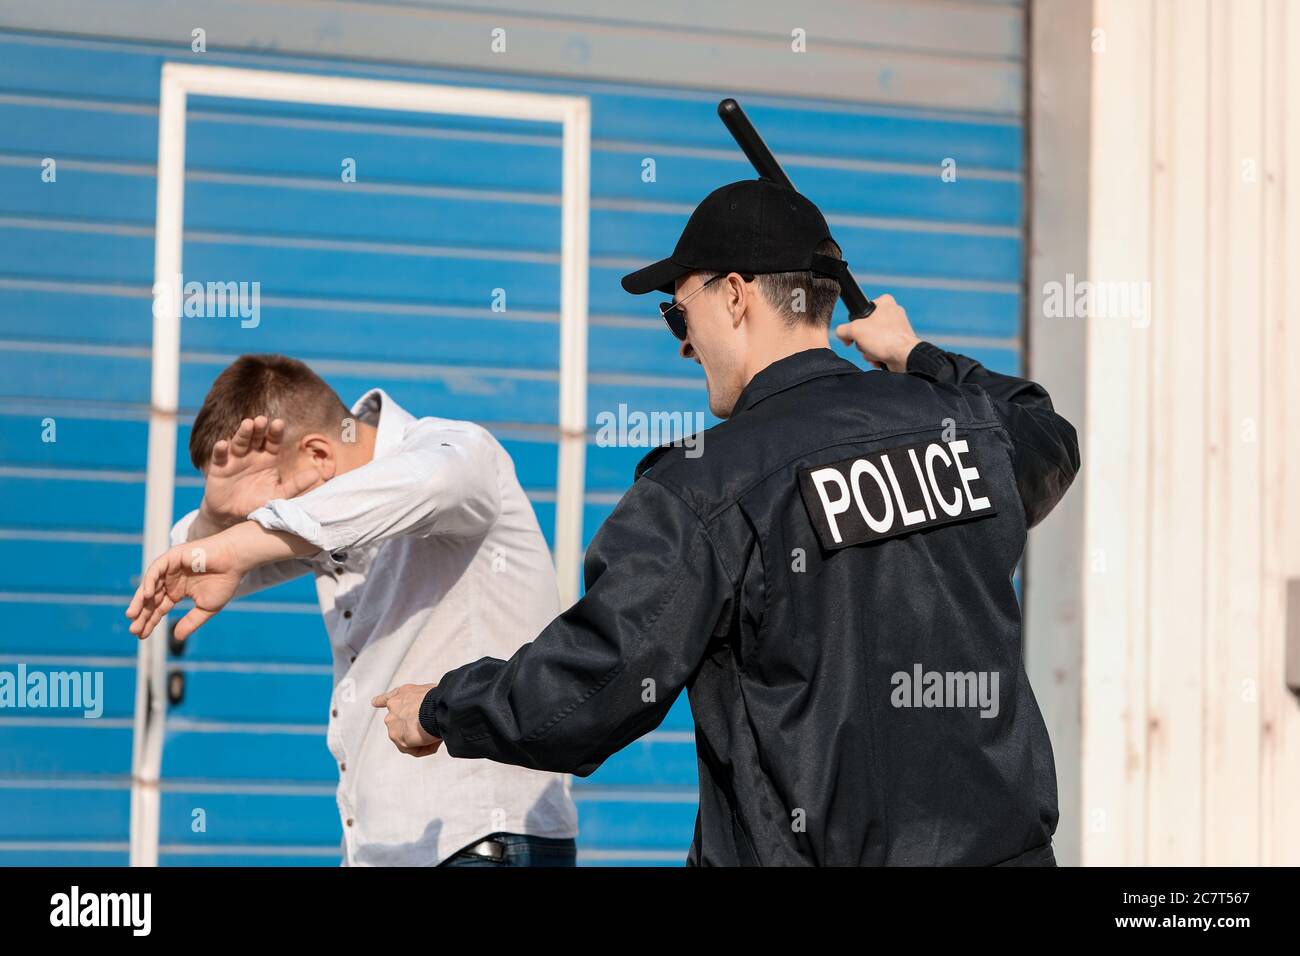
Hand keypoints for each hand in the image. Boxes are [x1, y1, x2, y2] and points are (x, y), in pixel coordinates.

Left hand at [126, 531, 243, 640]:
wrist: (235, 560)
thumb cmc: (224, 581)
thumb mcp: (206, 608)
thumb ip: (191, 622)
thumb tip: (176, 638)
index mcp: (178, 591)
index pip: (159, 608)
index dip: (150, 622)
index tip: (141, 636)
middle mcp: (170, 580)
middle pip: (151, 599)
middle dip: (142, 614)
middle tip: (133, 630)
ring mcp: (169, 568)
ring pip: (149, 585)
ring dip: (140, 600)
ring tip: (132, 616)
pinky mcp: (172, 557)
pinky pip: (156, 570)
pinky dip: (150, 581)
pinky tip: (148, 596)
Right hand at [198, 417, 317, 530]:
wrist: (233, 515)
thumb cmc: (258, 502)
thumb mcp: (279, 495)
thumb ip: (296, 485)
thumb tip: (316, 474)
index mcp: (267, 458)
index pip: (273, 442)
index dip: (275, 432)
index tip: (279, 423)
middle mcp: (251, 455)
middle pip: (255, 438)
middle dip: (258, 428)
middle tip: (262, 420)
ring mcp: (234, 459)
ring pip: (238, 443)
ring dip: (242, 434)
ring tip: (247, 424)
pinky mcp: (218, 468)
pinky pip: (219, 457)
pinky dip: (220, 450)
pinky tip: (222, 444)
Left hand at [372, 684, 442, 756]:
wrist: (435, 707)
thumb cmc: (440, 699)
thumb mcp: (431, 693)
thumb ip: (424, 702)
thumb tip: (429, 715)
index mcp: (403, 693)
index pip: (388, 698)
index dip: (381, 701)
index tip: (374, 703)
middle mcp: (393, 706)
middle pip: (400, 723)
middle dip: (413, 729)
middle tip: (430, 730)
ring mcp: (392, 722)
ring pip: (408, 738)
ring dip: (423, 740)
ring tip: (437, 733)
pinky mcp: (395, 736)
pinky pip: (413, 748)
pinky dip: (425, 748)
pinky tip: (434, 741)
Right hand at [834, 294, 920, 371]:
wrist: (905, 357)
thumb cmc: (884, 338)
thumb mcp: (854, 330)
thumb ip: (842, 330)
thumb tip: (842, 334)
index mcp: (886, 303)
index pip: (865, 306)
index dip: (856, 319)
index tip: (855, 329)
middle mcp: (894, 313)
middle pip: (867, 327)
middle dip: (862, 340)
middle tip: (864, 343)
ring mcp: (898, 329)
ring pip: (874, 340)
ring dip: (869, 350)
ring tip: (873, 352)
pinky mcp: (900, 343)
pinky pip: (882, 349)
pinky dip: (878, 356)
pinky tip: (879, 359)